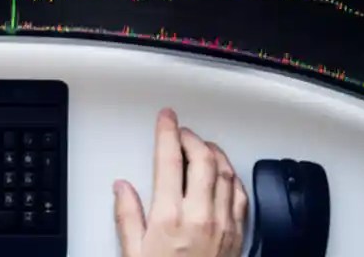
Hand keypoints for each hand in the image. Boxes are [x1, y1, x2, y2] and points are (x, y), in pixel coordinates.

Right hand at [113, 108, 247, 256]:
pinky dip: (233, 176)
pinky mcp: (238, 236)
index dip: (167, 131)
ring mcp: (223, 225)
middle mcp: (200, 216)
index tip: (166, 119)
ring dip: (214, 152)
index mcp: (169, 217)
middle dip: (192, 137)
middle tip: (181, 131)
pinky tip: (225, 174)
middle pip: (203, 159)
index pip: (170, 159)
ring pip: (226, 173)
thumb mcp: (132, 253)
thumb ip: (127, 216)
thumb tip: (122, 189)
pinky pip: (241, 195)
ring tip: (203, 146)